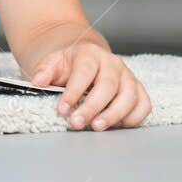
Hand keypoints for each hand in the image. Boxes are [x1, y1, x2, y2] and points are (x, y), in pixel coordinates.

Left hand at [31, 42, 150, 129]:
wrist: (85, 59)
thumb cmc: (69, 65)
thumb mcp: (52, 63)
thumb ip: (44, 71)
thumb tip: (38, 82)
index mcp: (90, 53)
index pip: (84, 72)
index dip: (74, 92)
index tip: (62, 109)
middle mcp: (113, 63)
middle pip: (108, 86)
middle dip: (92, 107)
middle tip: (77, 123)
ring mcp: (128, 76)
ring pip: (129, 96)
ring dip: (114, 115)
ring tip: (97, 127)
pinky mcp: (138, 89)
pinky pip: (143, 104)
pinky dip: (134, 116)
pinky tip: (118, 125)